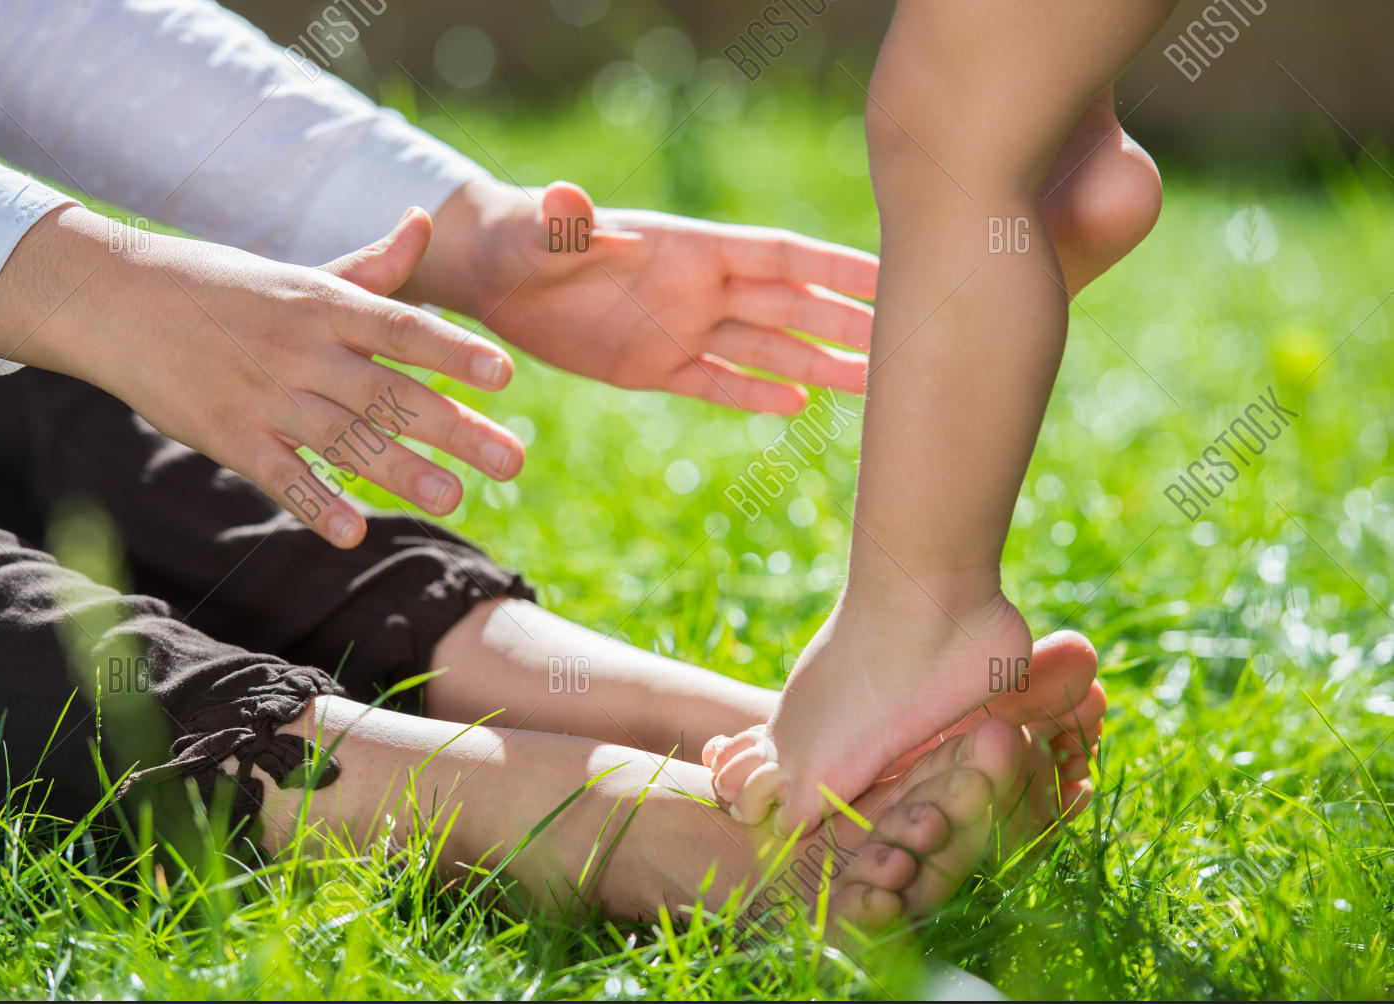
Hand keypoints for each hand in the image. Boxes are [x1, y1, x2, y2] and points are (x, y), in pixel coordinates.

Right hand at [0, 205, 525, 547]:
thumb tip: (425, 220)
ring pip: (344, 439)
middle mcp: (303, 349)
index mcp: (326, 304)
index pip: (404, 328)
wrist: (118, 299)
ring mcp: (266, 395)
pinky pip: (279, 476)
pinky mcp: (229, 436)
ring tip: (453, 499)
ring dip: (400, 472)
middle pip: (390, 394)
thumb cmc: (226, 287)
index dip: (455, 352)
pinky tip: (353, 534)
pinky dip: (314, 505)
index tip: (505, 376)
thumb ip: (373, 265)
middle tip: (511, 463)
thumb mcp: (303, 273)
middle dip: (455, 429)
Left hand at [408, 179, 878, 414]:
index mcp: (687, 250)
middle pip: (789, 305)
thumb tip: (567, 200)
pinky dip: (755, 394)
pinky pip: (718, 381)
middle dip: (847, 320)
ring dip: (818, 363)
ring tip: (874, 382)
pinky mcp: (655, 365)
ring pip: (766, 347)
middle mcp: (697, 288)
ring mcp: (681, 327)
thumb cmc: (518, 241)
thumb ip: (566, 225)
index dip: (835, 266)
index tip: (892, 274)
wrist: (494, 278)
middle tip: (907, 340)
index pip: (778, 256)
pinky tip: (797, 405)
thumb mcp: (540, 233)